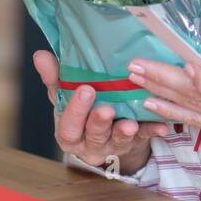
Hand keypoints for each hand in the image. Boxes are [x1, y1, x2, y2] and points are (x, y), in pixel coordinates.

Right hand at [32, 50, 168, 169]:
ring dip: (123, 131)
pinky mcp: (134, 142)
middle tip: (106, 109)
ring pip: (117, 140)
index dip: (76, 111)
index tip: (85, 89)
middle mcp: (89, 143)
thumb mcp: (65, 94)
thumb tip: (40, 55)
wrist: (104, 130)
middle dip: (98, 122)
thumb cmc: (81, 109)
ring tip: (130, 123)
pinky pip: (144, 138)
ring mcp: (113, 145)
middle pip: (92, 135)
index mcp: (69, 131)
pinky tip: (161, 126)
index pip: (68, 125)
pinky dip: (151, 131)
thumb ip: (54, 77)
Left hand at [124, 40, 200, 137]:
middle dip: (163, 81)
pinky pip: (195, 121)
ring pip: (192, 110)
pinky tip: (151, 104)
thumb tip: (196, 69)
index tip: (184, 65)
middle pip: (199, 99)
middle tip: (135, 67)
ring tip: (134, 81)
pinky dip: (171, 112)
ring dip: (160, 95)